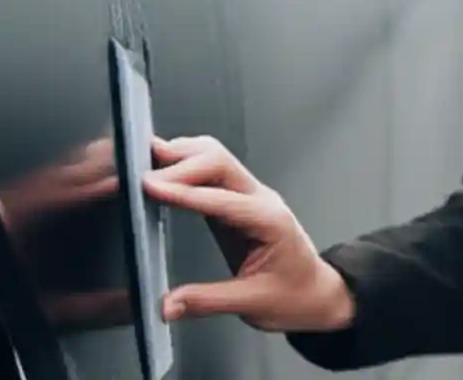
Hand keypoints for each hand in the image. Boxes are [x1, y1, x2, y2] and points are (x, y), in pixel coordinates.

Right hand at [143, 136, 355, 332]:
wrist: (319, 294)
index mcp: (269, 221)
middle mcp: (260, 199)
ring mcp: (250, 195)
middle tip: (142, 177)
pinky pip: (212, 171)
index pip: (219, 198)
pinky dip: (187, 165)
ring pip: (215, 157)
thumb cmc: (296, 297)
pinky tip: (165, 171)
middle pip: (218, 162)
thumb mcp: (253, 305)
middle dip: (179, 164)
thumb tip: (167, 305)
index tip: (150, 187)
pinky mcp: (238, 200)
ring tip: (148, 163)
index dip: (182, 192)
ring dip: (183, 157)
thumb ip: (207, 301)